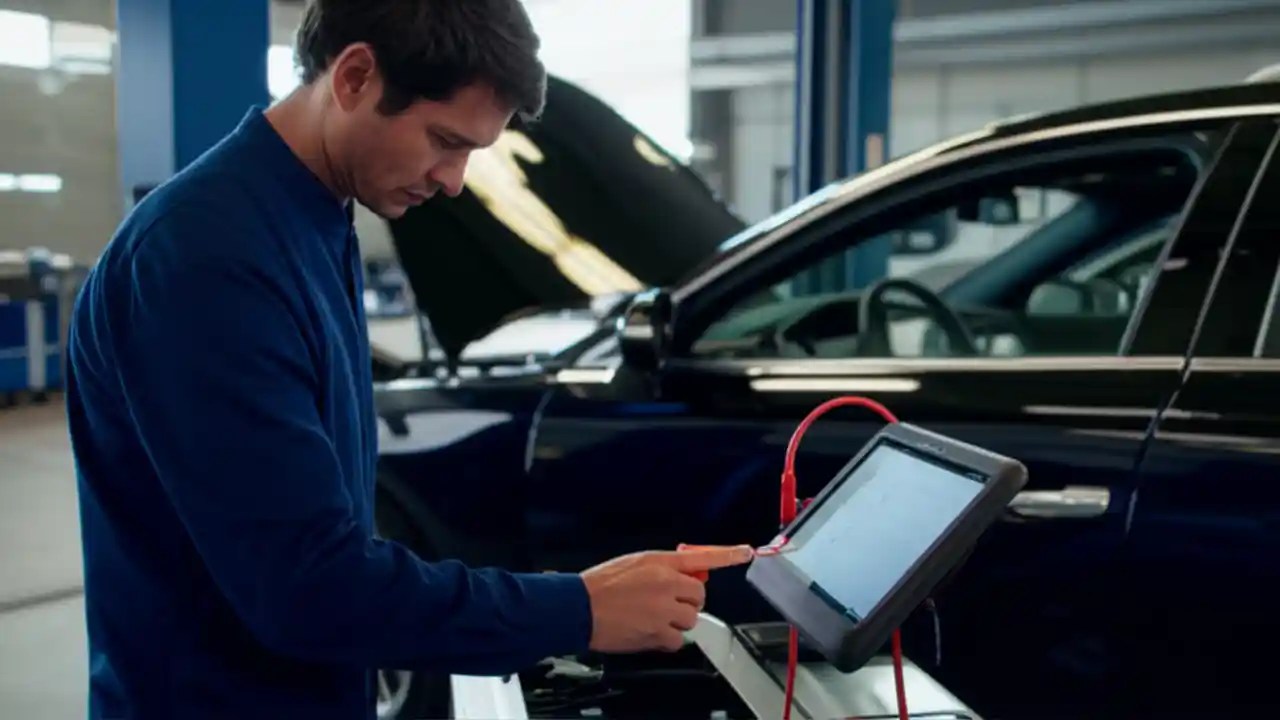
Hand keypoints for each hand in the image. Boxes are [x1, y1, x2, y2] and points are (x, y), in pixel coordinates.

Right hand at [580, 545, 752, 653]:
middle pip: (699, 595)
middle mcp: (666, 584)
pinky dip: (667, 638)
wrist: (579, 607)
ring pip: (690, 618)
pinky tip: (649, 630)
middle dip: (687, 600)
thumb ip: (664, 567)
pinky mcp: (657, 633)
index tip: (746, 552)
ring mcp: (663, 610)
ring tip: (652, 616)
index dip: (727, 555)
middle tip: (667, 601)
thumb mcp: (634, 563)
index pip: (701, 557)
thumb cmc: (601, 585)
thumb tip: (688, 572)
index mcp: (660, 563)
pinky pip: (677, 639)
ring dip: (677, 620)